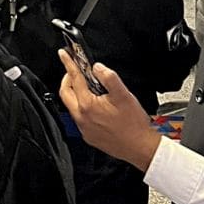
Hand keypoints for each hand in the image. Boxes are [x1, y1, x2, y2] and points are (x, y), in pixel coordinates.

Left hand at [58, 50, 160, 171]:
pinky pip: (79, 118)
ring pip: (72, 106)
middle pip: (66, 93)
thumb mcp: (124, 95)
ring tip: (89, 87)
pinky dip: (82, 107)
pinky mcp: (88, 135)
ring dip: (76, 94)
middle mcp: (81, 118)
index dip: (68, 64)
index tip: (63, 54)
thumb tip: (97, 68)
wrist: (140, 148)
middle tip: (75, 71)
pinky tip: (96, 106)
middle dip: (68, 79)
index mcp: (87, 105)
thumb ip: (109, 78)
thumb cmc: (134, 125)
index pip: (74, 79)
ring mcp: (83, 128)